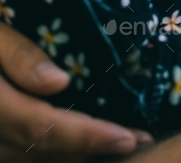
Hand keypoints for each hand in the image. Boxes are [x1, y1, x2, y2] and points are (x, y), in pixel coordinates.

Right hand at [0, 22, 152, 160]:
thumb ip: (17, 54)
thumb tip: (59, 84)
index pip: (42, 128)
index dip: (87, 138)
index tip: (130, 138)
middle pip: (39, 154)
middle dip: (91, 151)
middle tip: (140, 139)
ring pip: (27, 160)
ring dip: (72, 156)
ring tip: (116, 143)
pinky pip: (15, 153)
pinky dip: (49, 153)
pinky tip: (77, 142)